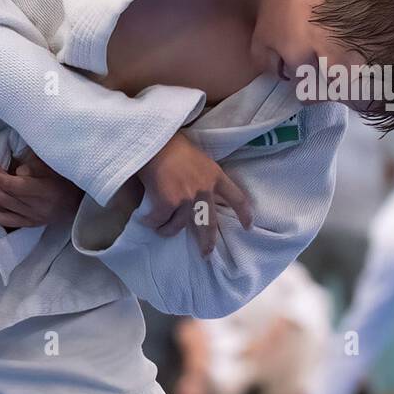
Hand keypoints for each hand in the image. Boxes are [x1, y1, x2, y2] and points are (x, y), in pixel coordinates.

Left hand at [0, 151, 82, 229]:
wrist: (78, 205)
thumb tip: (17, 169)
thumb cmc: (66, 180)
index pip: (23, 187)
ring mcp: (32, 217)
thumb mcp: (56, 168)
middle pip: (9, 194)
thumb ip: (37, 166)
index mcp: (46, 191)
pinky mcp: (29, 223)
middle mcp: (38, 207)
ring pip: (5, 205)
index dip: (6, 181)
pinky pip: (8, 221)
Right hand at [138, 133, 252, 256]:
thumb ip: (201, 177)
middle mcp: (204, 190)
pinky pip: (159, 221)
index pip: (236, 197)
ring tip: (161, 230)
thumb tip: (194, 196)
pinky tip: (145, 220)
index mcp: (215, 175)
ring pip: (179, 226)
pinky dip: (151, 222)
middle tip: (206, 253)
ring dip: (168, 230)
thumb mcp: (197, 158)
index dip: (244, 214)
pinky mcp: (168, 203)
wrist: (153, 140)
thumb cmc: (170, 144)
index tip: (249, 227)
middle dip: (207, 242)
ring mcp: (186, 198)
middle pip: (209, 224)